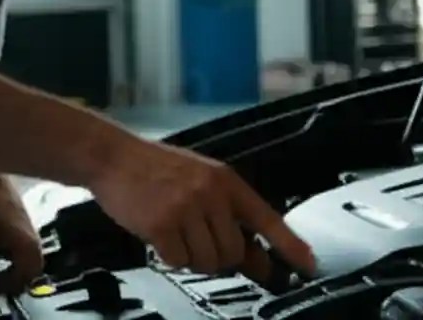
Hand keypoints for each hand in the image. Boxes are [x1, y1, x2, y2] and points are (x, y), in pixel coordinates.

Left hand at [0, 190, 44, 299]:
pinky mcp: (32, 246)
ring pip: (24, 277)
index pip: (15, 284)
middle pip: (22, 283)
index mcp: (27, 252)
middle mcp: (36, 253)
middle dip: (2, 287)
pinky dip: (10, 271)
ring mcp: (36, 250)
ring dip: (7, 280)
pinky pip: (25, 268)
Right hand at [88, 138, 315, 279]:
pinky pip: (179, 261)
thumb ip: (227, 214)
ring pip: (207, 261)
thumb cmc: (154, 168)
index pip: (267, 218)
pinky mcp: (161, 225)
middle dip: (219, 257)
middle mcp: (209, 193)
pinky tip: (160, 236)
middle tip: (199, 241)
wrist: (112, 156)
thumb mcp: (199, 180)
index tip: (309, 265)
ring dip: (193, 258)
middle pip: (234, 251)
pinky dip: (170, 256)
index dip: (290, 245)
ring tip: (177, 234)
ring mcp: (185, 208)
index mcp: (224, 180)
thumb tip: (255, 257)